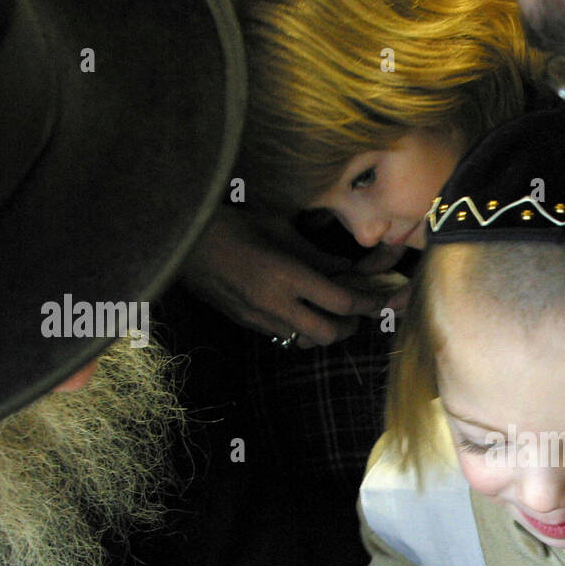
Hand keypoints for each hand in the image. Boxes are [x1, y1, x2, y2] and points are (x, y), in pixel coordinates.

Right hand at [180, 207, 393, 345]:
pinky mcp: (246, 323)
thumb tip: (346, 268)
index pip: (341, 301)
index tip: (381, 298)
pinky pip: (284, 336)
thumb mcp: (281, 230)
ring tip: (329, 312)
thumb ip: (317, 254)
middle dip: (348, 326)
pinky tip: (301, 311)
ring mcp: (258, 317)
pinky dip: (301, 330)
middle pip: (329, 334)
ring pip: (307, 342)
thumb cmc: (234, 224)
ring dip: (324, 332)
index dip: (368, 303)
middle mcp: (274, 302)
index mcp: (286, 274)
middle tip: (354, 311)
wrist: (183, 240)